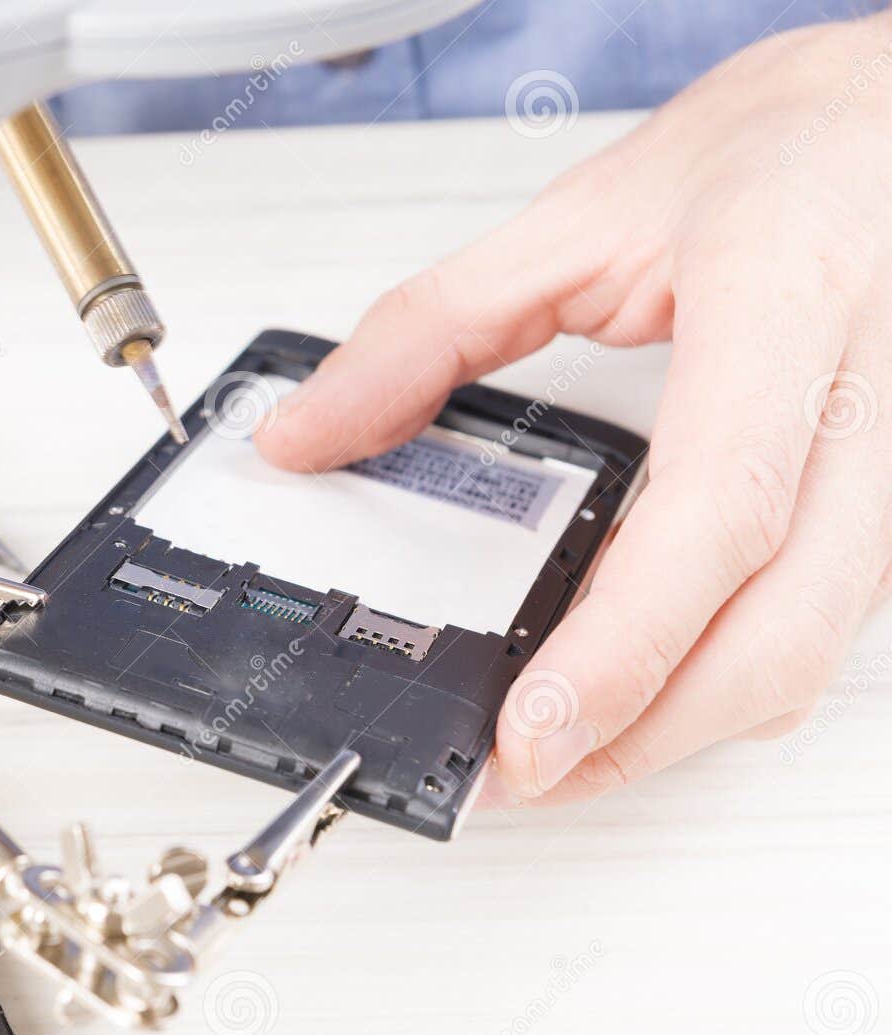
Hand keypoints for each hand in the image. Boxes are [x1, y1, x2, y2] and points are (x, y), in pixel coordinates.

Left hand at [257, 14, 891, 806]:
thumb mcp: (578, 217)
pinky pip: (826, 626)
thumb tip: (313, 431)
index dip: (623, 645)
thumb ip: (428, 330)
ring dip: (680, 724)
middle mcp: (873, 392)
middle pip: (778, 628)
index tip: (530, 732)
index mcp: (789, 297)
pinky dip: (725, 678)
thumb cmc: (781, 149)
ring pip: (810, 650)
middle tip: (521, 771)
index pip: (716, 513)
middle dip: (642, 733)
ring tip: (563, 744)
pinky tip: (644, 682)